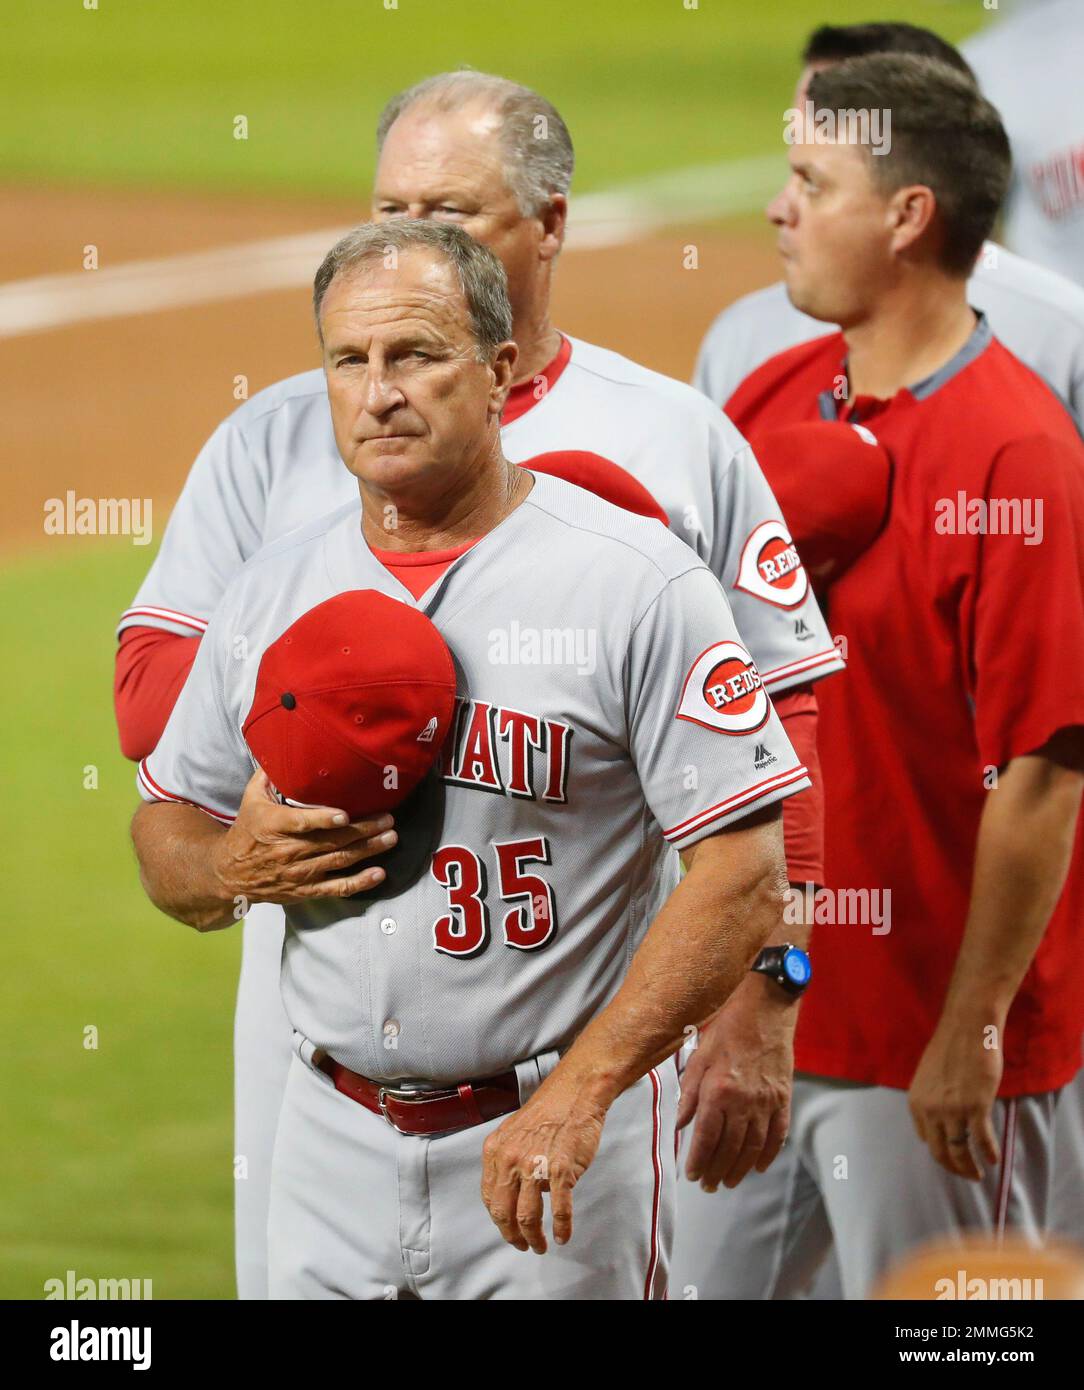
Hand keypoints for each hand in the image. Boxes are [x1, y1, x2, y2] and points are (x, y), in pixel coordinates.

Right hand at [210, 769, 397, 905]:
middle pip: (330, 841)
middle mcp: (289, 850)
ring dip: (368, 850)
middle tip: (388, 819)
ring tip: (391, 837)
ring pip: (339, 861)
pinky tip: (378, 874)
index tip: (344, 815)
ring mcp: (299, 872)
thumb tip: (283, 748)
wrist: (230, 873)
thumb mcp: (251, 799)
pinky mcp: (306, 890)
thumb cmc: (247, 830)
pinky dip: (358, 883)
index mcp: (274, 825)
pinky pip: (335, 888)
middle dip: (363, 830)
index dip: (323, 820)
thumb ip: (269, 775)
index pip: (300, 823)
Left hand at [480, 1074, 607, 1253]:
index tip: (507, 1229)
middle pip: (504, 1212)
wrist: (575, 1094)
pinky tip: (562, 1236)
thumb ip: (508, 1160)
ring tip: (540, 1245)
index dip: (499, 1219)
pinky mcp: (561, 1171)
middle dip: (512, 1235)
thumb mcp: (515, 1132)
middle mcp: (511, 1160)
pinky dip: (561, 1228)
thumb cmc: (549, 1111)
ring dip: (534, 1238)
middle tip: (523, 1245)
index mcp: (496, 1150)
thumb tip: (514, 1189)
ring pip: (528, 1217)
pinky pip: (559, 1210)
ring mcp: (535, 1167)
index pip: (490, 1197)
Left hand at [676, 993, 793, 1190]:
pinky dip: (769, 1154)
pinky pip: (778, 1134)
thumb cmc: (727, 1029)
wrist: (765, 1010)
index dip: (698, 1160)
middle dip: (717, 1171)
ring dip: (740, 1169)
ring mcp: (766, 1101)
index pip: (706, 1137)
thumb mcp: (699, 1056)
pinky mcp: (783, 1098)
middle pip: (730, 1147)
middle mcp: (743, 1101)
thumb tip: (680, 1125)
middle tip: (708, 1186)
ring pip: (753, 1147)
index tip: (692, 1175)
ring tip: (728, 1183)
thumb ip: (689, 1093)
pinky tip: (758, 1167)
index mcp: (718, 1090)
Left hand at [908, 1018, 1002, 1180]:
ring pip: (960, 1151)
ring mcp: (952, 1110)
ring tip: (978, 1174)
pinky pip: (982, 1140)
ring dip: (970, 1168)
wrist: (967, 1028)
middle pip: (940, 1151)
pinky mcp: (976, 1108)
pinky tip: (994, 1160)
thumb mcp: (929, 1076)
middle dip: (953, 1167)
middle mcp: (930, 1110)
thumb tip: (941, 1117)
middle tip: (966, 1175)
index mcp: (916, 1102)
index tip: (951, 1155)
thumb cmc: (950, 1046)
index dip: (939, 1150)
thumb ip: (932, 1098)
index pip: (925, 1138)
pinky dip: (989, 1153)